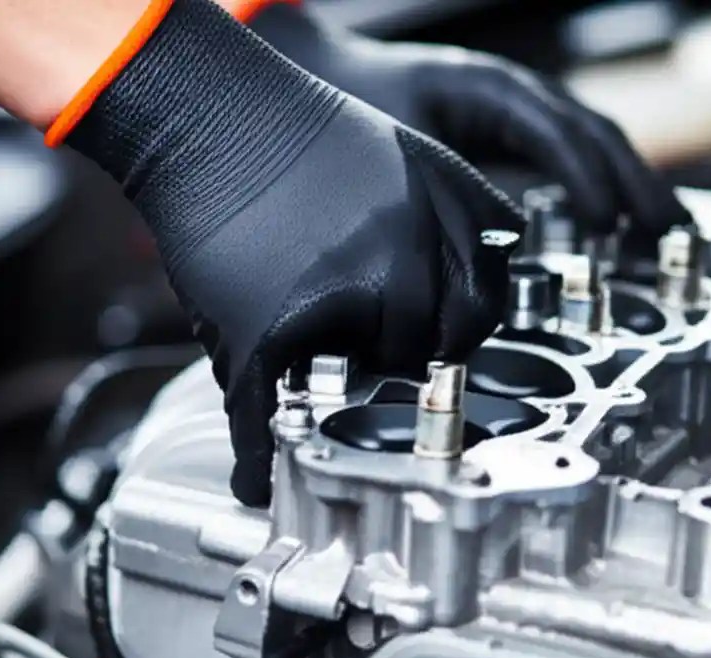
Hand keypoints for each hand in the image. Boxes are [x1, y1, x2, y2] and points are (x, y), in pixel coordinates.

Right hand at [67, 0, 521, 506]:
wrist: (215, 119)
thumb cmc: (312, 134)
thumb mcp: (426, 159)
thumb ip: (475, 224)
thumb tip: (494, 293)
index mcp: (431, 235)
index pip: (471, 323)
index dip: (448, 330)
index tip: (431, 340)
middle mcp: (384, 275)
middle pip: (408, 358)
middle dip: (388, 348)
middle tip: (356, 326)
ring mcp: (318, 310)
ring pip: (340, 387)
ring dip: (326, 387)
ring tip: (311, 357)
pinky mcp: (255, 331)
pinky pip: (261, 412)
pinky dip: (258, 458)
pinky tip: (256, 485)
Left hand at [249, 3, 689, 239]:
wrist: (336, 74)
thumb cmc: (363, 107)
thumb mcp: (402, 150)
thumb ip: (446, 189)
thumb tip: (489, 246)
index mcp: (493, 89)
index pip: (558, 134)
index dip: (586, 179)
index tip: (607, 223)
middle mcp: (520, 93)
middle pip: (596, 134)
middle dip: (636, 183)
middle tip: (672, 232)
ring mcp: (525, 108)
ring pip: (597, 142)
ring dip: (635, 183)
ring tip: (672, 228)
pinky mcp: (519, 130)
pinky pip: (577, 153)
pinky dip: (606, 184)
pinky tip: (625, 219)